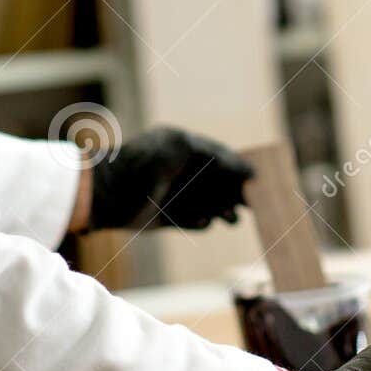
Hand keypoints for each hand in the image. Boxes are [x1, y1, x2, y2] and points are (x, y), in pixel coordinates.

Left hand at [87, 127, 253, 231]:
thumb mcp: (184, 147)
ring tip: (230, 217)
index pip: (223, 159)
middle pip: (223, 186)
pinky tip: (204, 222)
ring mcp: (180, 197)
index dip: (241, 169)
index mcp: (188, 150)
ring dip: (225, 211)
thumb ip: (219, 157)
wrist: (112, 191)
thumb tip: (251, 171)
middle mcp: (186, 174)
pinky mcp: (172, 220)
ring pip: (214, 206)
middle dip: (237, 194)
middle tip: (252, 203)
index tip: (259, 181)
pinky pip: (198, 224)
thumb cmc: (146, 160)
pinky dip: (204, 223)